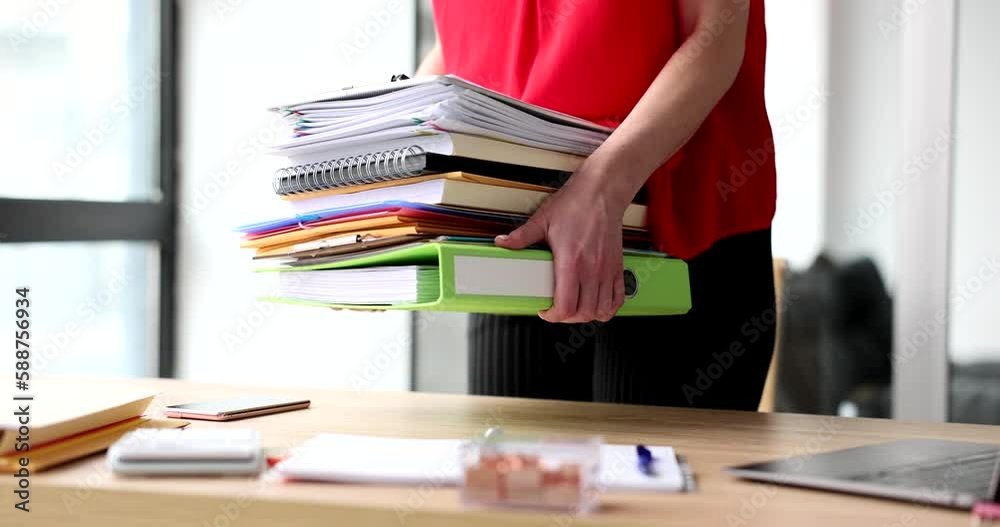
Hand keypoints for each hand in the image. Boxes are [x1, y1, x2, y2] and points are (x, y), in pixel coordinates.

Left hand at [495, 174, 626, 322]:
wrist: (603, 191)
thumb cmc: (577, 203)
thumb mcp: (543, 219)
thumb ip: (521, 236)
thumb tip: (503, 243)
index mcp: (571, 262)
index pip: (566, 306)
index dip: (554, 316)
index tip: (545, 311)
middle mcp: (592, 270)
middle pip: (583, 313)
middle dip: (567, 318)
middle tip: (556, 311)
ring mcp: (607, 270)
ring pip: (601, 310)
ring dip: (587, 315)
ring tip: (575, 309)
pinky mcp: (617, 266)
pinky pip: (618, 299)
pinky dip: (608, 308)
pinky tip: (597, 304)